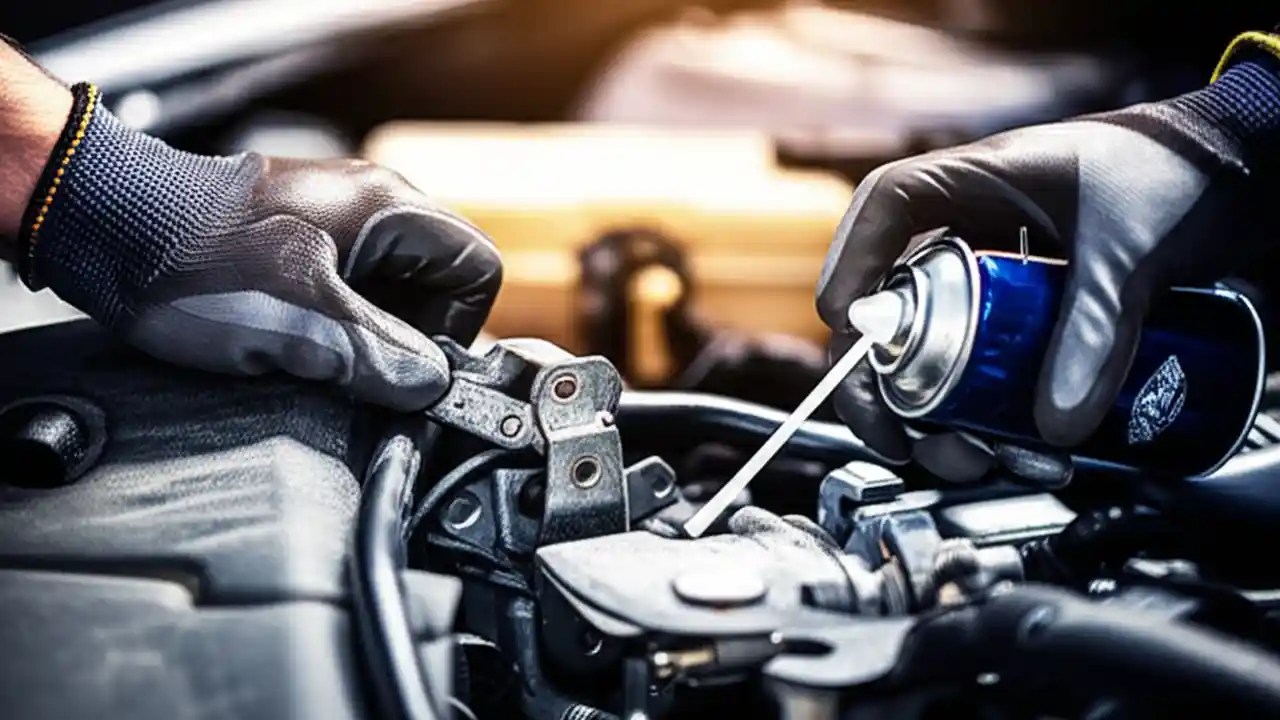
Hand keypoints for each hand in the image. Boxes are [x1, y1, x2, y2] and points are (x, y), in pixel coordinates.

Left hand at [19, 93, 500, 410]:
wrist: (104, 225)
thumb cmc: (194, 258)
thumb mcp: (299, 321)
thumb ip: (378, 355)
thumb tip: (430, 387)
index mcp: (389, 208)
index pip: (476, 270)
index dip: (457, 328)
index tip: (416, 367)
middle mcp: (371, 206)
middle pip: (437, 284)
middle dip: (409, 337)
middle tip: (364, 371)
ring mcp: (335, 221)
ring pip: (392, 293)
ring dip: (367, 335)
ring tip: (318, 357)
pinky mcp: (301, 242)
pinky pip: (348, 292)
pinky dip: (334, 326)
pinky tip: (292, 343)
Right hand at [815, 57, 1276, 482]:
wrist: (1245, 178)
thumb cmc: (1181, 171)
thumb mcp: (1129, 249)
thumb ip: (1095, 329)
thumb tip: (1055, 426)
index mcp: (977, 179)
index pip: (886, 209)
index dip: (852, 267)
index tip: (850, 329)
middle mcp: (973, 228)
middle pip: (895, 303)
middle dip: (891, 384)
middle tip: (903, 442)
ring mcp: (998, 273)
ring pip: (937, 347)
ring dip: (941, 414)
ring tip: (977, 460)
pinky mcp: (1028, 314)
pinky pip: (988, 365)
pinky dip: (990, 410)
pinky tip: (1023, 448)